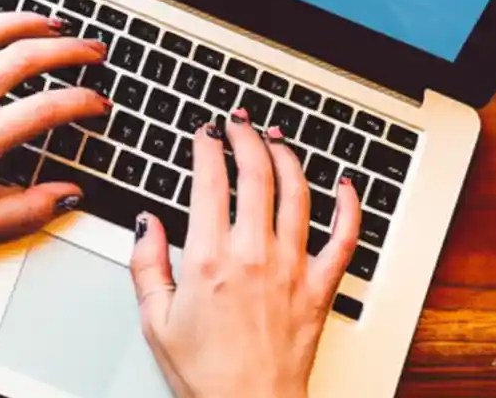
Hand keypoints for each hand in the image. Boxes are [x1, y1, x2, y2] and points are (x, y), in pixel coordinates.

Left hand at [0, 13, 109, 254]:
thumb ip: (25, 211)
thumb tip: (66, 195)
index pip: (46, 109)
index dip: (84, 103)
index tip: (99, 105)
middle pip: (27, 57)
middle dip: (72, 50)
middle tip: (95, 52)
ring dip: (30, 23)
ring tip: (57, 26)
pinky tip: (5, 27)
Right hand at [130, 110, 361, 397]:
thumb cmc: (205, 374)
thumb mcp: (155, 320)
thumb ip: (146, 265)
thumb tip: (146, 224)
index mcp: (210, 258)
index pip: (210, 181)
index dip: (207, 147)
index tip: (205, 133)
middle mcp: (254, 254)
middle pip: (256, 173)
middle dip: (247, 137)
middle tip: (240, 123)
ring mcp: (292, 267)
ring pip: (297, 192)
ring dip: (288, 157)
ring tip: (278, 139)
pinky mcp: (320, 287)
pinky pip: (345, 237)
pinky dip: (349, 205)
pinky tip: (345, 184)